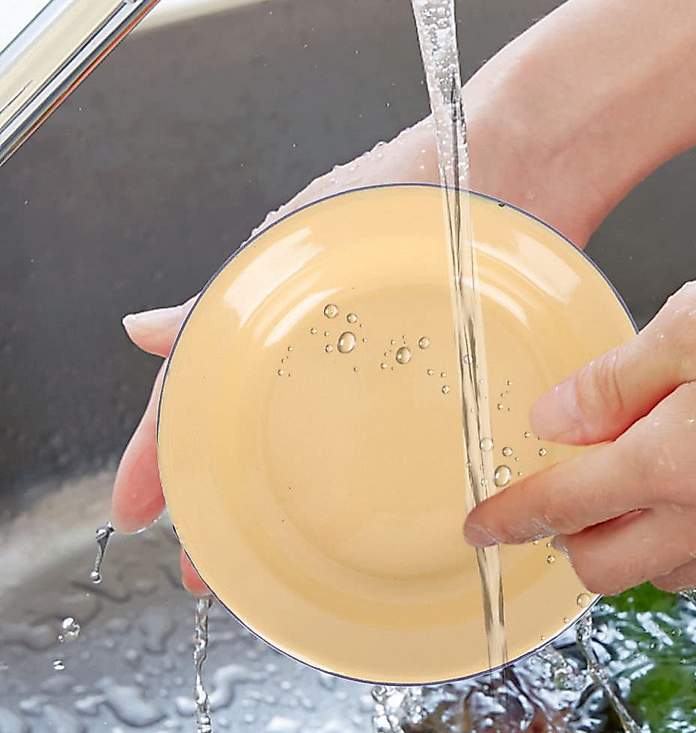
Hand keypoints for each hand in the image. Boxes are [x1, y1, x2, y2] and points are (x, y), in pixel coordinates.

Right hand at [111, 78, 604, 591]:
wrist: (516, 163)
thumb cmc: (411, 181)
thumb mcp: (299, 240)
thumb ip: (224, 298)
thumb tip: (140, 333)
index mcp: (288, 315)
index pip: (209, 394)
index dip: (168, 453)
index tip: (141, 508)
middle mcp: (339, 348)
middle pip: (268, 435)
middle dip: (231, 503)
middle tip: (211, 569)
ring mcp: (396, 364)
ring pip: (334, 446)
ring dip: (298, 504)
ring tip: (273, 562)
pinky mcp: (454, 376)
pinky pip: (411, 438)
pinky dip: (381, 477)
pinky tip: (377, 514)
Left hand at [463, 262, 695, 623]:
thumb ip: (615, 379)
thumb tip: (552, 420)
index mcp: (662, 464)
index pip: (558, 505)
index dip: (508, 517)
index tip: (478, 526)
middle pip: (603, 567)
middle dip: (572, 541)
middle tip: (576, 501)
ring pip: (669, 579)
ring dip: (643, 549)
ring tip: (660, 497)